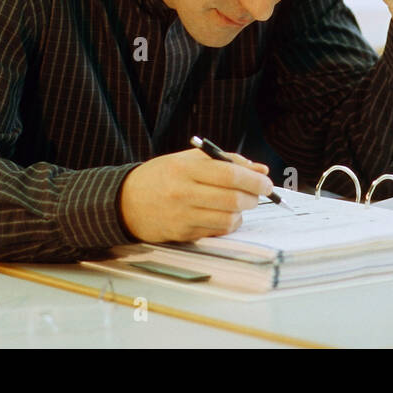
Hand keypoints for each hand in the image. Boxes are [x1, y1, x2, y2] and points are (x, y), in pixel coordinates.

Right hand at [118, 148, 272, 242]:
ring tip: (238, 205)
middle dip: (253, 197)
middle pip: (233, 199)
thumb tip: (260, 170)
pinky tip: (222, 215)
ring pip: (228, 219)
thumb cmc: (163, 176)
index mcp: (186, 168)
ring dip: (241, 213)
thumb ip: (226, 161)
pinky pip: (216, 231)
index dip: (254, 180)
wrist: (126, 201)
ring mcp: (182, 215)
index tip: (266, 182)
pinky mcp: (182, 234)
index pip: (230, 174)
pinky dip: (227, 224)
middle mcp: (183, 192)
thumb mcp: (189, 159)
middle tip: (256, 194)